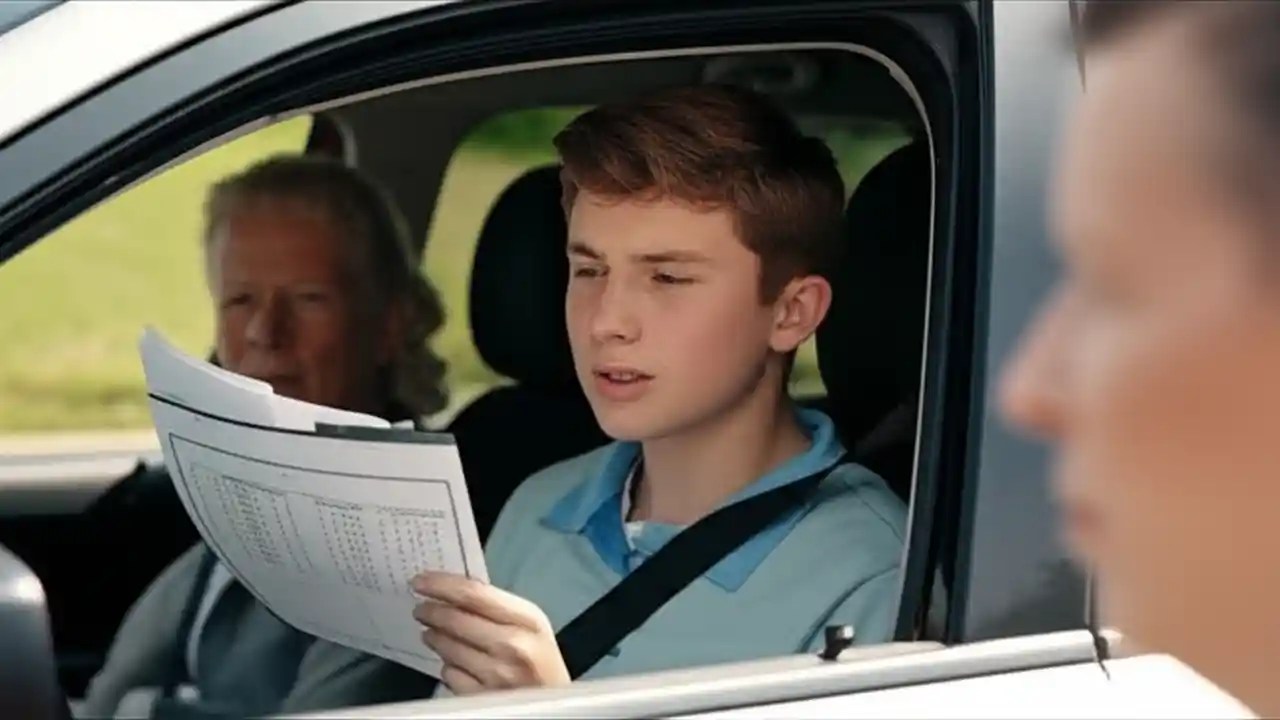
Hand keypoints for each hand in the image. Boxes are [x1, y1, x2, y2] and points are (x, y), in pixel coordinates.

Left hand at [411, 572, 570, 694]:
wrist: (555, 706)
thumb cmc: (542, 663)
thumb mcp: (532, 626)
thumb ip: (499, 608)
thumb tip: (454, 592)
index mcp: (527, 620)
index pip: (473, 594)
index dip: (441, 585)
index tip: (421, 581)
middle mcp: (512, 646)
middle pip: (454, 619)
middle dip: (430, 612)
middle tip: (421, 609)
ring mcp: (496, 674)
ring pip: (447, 647)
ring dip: (434, 638)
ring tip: (433, 634)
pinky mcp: (482, 697)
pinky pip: (450, 674)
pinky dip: (448, 667)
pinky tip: (455, 663)